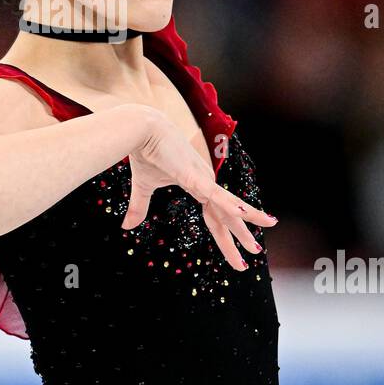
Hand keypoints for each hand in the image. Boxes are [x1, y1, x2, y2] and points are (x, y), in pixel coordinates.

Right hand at [121, 113, 277, 272]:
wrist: (142, 130)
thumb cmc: (146, 153)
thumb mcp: (143, 187)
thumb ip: (139, 207)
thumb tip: (126, 227)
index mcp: (198, 186)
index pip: (215, 217)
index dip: (225, 237)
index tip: (236, 254)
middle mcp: (206, 183)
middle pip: (226, 217)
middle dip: (241, 237)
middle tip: (255, 252)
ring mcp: (202, 179)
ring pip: (228, 208)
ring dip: (245, 226)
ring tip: (257, 245)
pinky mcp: (195, 175)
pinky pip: (215, 194)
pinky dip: (230, 205)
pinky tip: (244, 215)